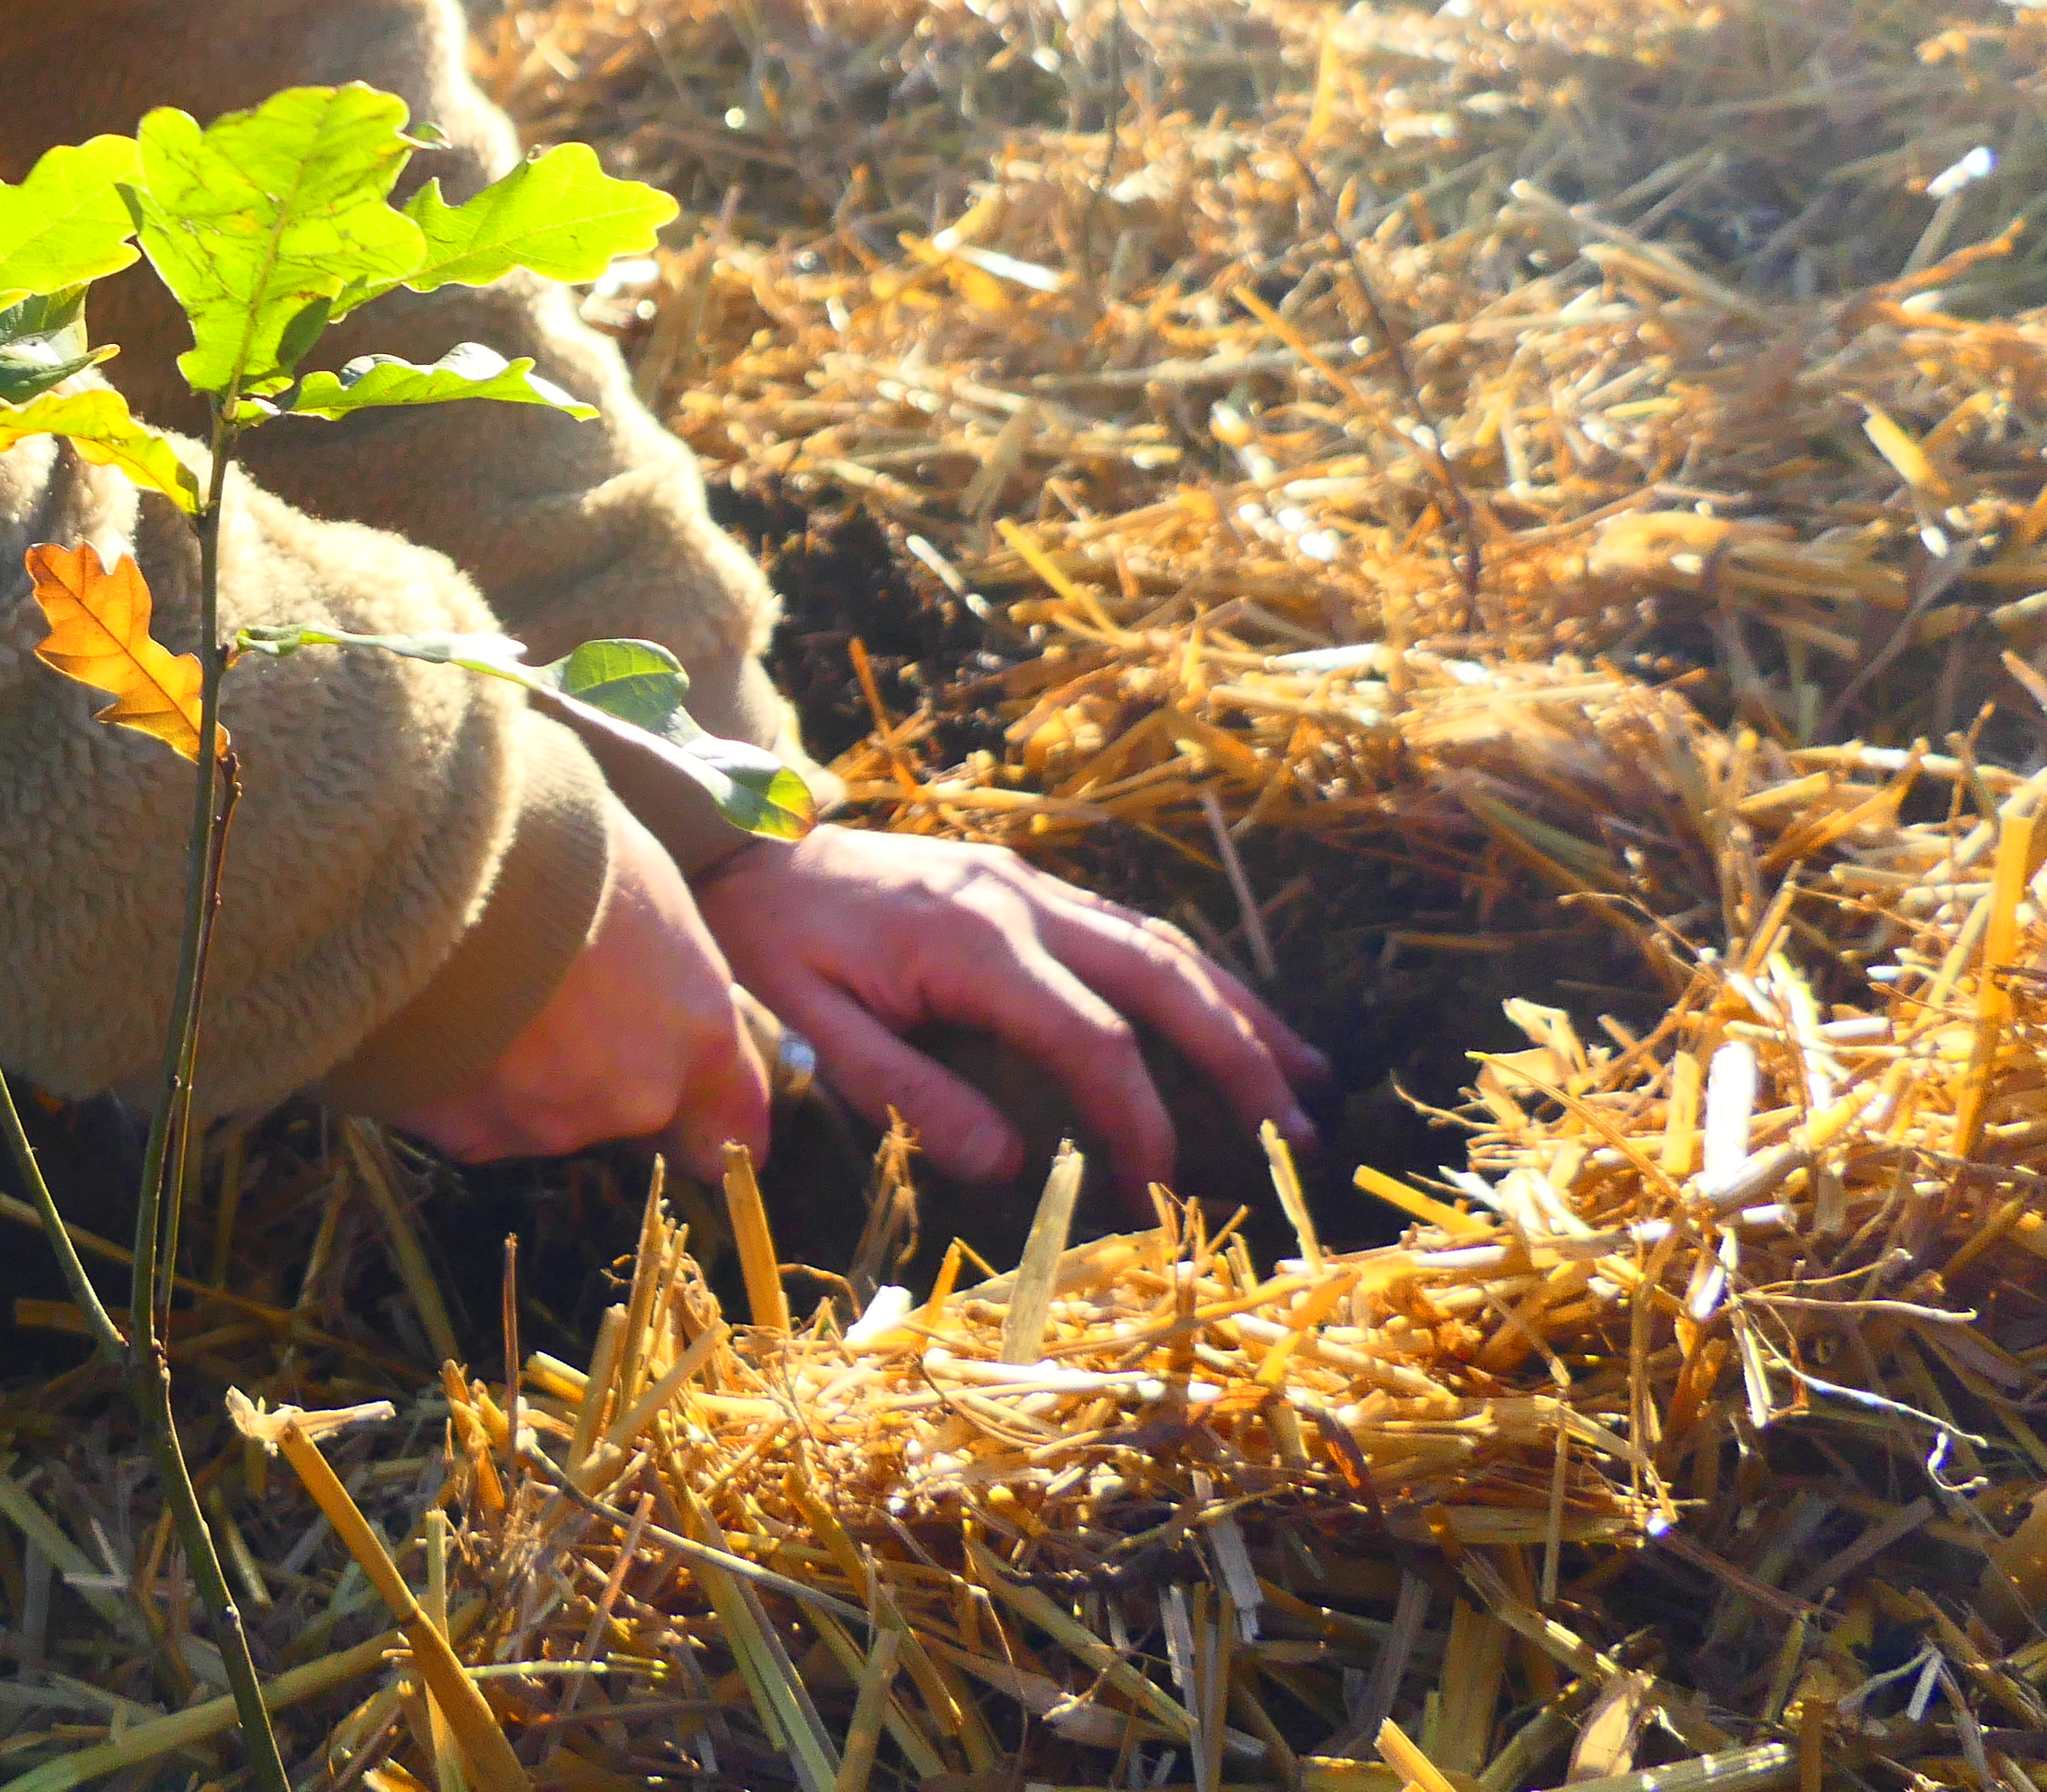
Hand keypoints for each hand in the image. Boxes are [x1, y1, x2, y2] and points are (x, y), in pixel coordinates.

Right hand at [398, 824, 774, 1168]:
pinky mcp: (466, 1132)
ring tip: (478, 989)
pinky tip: (434, 1013)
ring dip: (519, 1067)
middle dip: (594, 1065)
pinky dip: (454, 1075)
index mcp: (697, 1030)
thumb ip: (662, 961)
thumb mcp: (645, 886)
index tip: (698, 1114)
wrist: (448, 868)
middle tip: (548, 996)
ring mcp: (548, 1123)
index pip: (737, 1120)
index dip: (715, 1117)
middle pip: (626, 1103)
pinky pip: (467, 1113)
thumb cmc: (559, 848)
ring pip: (542, 1108)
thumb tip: (647, 957)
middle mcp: (635, 1095)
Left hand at [693, 831, 1329, 1186]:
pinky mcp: (1023, 885)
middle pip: (1162, 977)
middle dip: (1239, 1058)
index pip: (1093, 1041)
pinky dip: (1194, 979)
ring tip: (1308, 1079)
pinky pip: (1131, 930)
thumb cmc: (765, 947)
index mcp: (975, 942)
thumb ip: (909, 1096)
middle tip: (1298, 1134)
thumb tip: (1013, 1169)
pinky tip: (1228, 1019)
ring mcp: (1030, 884)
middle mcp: (1022, 900)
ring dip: (1238, 1012)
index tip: (1159, 1199)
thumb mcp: (810, 1030)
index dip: (1137, 1124)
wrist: (737, 847)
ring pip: (1163, 945)